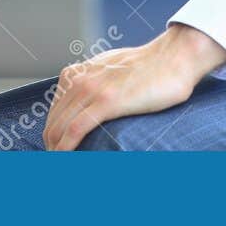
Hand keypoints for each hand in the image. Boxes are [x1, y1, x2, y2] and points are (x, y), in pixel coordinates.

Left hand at [43, 24, 225, 150]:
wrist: (174, 57)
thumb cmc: (150, 66)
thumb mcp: (112, 68)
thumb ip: (97, 82)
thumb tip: (92, 103)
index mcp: (79, 72)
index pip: (54, 111)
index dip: (53, 134)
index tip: (58, 151)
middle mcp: (80, 79)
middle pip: (53, 122)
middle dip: (52, 146)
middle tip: (57, 166)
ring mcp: (92, 89)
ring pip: (60, 128)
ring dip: (56, 151)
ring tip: (61, 168)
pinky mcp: (106, 101)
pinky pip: (75, 130)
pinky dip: (65, 149)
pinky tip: (64, 160)